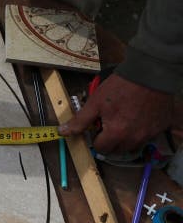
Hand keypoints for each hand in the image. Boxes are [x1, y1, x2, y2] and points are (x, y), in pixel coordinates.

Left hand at [58, 73, 174, 152]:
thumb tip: (62, 132)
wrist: (150, 73)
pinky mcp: (160, 128)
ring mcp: (149, 134)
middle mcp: (134, 138)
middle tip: (110, 124)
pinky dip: (140, 132)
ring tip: (124, 121)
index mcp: (116, 133)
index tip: (98, 127)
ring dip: (125, 138)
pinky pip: (147, 137)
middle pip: (117, 150)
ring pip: (132, 146)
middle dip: (110, 140)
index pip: (101, 148)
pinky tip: (138, 118)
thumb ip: (80, 120)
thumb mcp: (95, 102)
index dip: (96, 138)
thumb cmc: (120, 87)